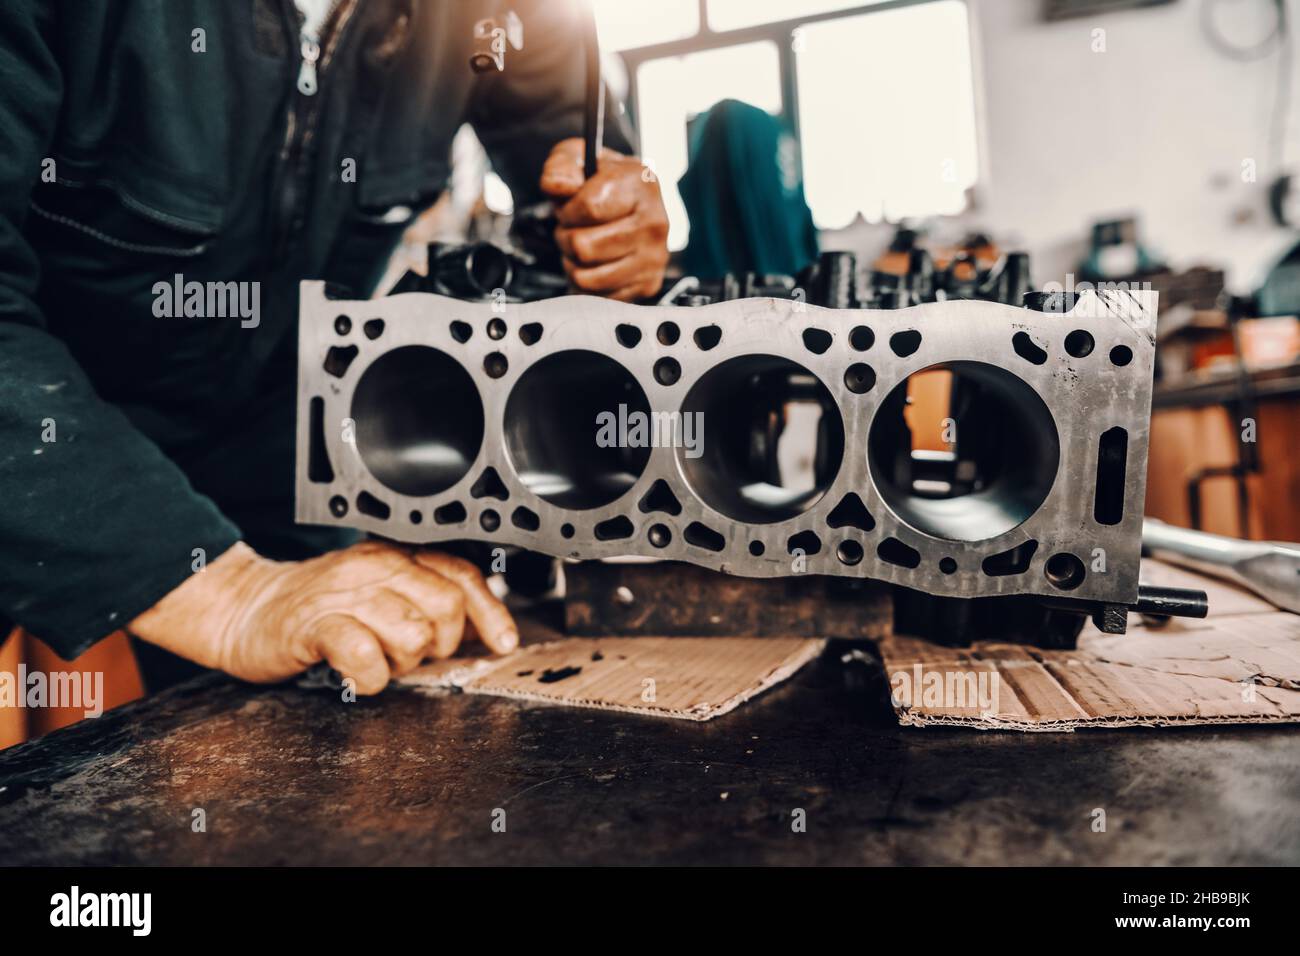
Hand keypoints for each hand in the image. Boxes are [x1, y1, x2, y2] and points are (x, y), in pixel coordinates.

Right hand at [130, 541, 517, 694]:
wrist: (245, 608)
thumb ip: (424, 599)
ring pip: (412, 632)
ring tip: (378, 660)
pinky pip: (363, 653)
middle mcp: (373, 567)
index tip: (503, 642)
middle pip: (446, 607)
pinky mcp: (314, 624)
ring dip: (403, 661)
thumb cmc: (318, 607)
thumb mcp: (379, 591)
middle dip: (441, 642)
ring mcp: (343, 594)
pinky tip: (357, 675)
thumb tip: (481, 626)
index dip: (491, 612)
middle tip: (410, 652)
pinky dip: (369, 676)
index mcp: (395, 555)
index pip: (462, 576)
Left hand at [539, 137, 669, 301]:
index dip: (567, 210)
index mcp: (642, 184)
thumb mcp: (576, 159)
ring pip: (586, 277)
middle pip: (583, 247)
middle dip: (566, 238)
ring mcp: (655, 258)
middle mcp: (656, 222)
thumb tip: (559, 188)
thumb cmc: (599, 181)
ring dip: (573, 263)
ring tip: (582, 245)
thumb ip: (560, 167)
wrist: (630, 203)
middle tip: (574, 229)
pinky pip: (597, 297)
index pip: (589, 208)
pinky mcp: (648, 285)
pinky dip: (585, 283)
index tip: (570, 207)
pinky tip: (594, 264)